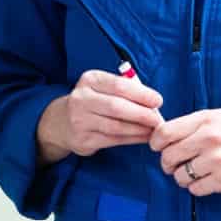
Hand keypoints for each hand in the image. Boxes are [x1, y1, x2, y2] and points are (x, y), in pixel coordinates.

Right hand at [37, 70, 164, 160]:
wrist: (61, 122)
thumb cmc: (92, 101)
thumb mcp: (102, 87)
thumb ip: (124, 91)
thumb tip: (153, 104)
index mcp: (89, 80)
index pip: (118, 86)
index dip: (141, 94)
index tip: (158, 100)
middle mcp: (81, 99)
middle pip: (116, 107)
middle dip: (141, 114)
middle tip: (158, 119)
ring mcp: (80, 121)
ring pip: (115, 127)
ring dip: (138, 129)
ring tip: (154, 130)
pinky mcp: (83, 140)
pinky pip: (113, 140)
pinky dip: (131, 139)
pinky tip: (143, 137)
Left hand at [151, 109, 220, 196]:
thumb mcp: (220, 117)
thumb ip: (193, 123)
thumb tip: (163, 134)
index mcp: (207, 120)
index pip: (165, 132)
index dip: (156, 143)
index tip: (158, 148)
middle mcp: (210, 139)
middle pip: (168, 156)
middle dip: (168, 163)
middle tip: (175, 164)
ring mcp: (217, 161)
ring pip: (179, 175)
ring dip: (182, 177)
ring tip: (194, 172)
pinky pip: (195, 189)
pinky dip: (197, 187)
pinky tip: (207, 180)